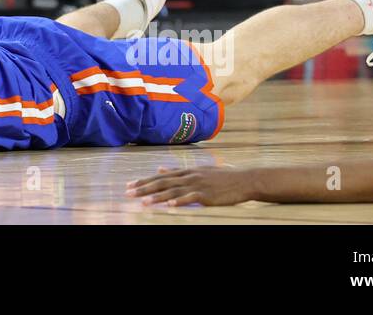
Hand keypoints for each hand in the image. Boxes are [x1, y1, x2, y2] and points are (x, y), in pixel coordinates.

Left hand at [126, 165, 256, 206]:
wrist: (243, 180)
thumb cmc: (221, 177)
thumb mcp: (198, 170)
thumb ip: (177, 171)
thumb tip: (160, 169)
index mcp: (186, 171)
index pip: (160, 176)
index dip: (144, 180)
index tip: (129, 185)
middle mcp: (189, 176)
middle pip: (162, 182)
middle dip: (144, 188)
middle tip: (128, 193)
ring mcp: (197, 185)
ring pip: (172, 190)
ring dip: (156, 196)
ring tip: (143, 202)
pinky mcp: (207, 195)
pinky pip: (190, 198)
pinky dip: (179, 201)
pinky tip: (168, 205)